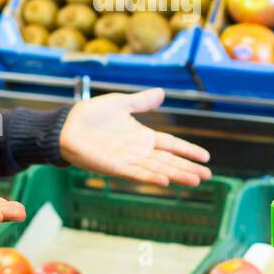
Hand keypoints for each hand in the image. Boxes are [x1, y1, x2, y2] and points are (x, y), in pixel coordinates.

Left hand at [59, 87, 211, 186]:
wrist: (66, 125)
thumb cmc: (90, 115)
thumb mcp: (121, 103)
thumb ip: (142, 101)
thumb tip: (162, 92)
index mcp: (141, 136)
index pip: (170, 144)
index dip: (187, 150)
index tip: (206, 157)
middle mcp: (137, 150)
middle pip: (168, 160)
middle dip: (187, 167)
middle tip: (207, 175)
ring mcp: (127, 160)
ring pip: (157, 169)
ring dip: (176, 175)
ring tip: (195, 180)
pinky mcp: (114, 166)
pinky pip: (135, 173)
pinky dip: (150, 177)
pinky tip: (165, 181)